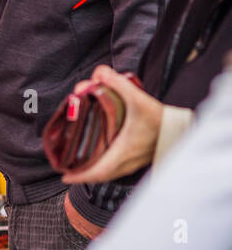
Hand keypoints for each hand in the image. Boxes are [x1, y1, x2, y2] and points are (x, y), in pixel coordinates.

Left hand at [61, 65, 162, 184]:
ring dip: (92, 169)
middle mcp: (127, 161)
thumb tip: (98, 73)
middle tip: (64, 167)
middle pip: (99, 175)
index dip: (79, 176)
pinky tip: (97, 156)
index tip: (63, 176)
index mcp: (123, 152)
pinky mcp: (138, 159)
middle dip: (80, 173)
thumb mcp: (139, 99)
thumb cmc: (161, 119)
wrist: (186, 128)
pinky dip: (104, 165)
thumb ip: (117, 84)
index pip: (97, 172)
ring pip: (108, 172)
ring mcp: (134, 162)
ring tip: (76, 164)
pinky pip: (116, 168)